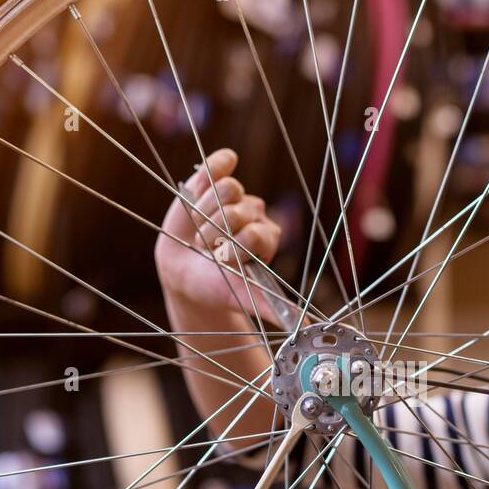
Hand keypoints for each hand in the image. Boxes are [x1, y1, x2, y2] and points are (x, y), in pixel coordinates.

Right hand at [155, 147, 282, 323]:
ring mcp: (235, 196)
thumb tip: (307, 324)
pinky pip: (220, 163)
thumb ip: (270, 306)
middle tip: (206, 249)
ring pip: (226, 188)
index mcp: (267, 238)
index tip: (221, 264)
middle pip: (237, 210)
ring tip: (198, 229)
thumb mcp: (239, 296)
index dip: (231, 250)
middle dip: (213, 233)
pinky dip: (212, 169)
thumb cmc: (212, 286)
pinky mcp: (214, 179)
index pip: (254, 234)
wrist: (182, 270)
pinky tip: (204, 184)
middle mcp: (255, 214)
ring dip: (203, 213)